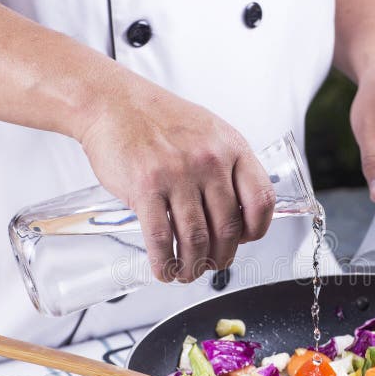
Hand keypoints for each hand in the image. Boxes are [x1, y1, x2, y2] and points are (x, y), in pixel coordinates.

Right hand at [78, 76, 274, 282]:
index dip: (256, 230)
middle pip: (228, 227)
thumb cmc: (159, 120)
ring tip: (187, 272)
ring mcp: (178, 174)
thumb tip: (238, 211)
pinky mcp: (146, 188)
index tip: (244, 239)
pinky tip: (164, 270)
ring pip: (196, 238)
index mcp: (231, 147)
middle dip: (221, 256)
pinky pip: (162, 238)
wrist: (113, 103)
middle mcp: (209, 161)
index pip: (261, 200)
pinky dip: (165, 263)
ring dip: (193, 265)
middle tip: (213, 264)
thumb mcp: (209, 133)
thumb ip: (227, 167)